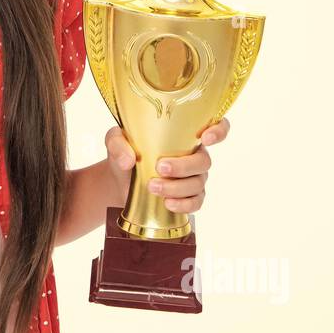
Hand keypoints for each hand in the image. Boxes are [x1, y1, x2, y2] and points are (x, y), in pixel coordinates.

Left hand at [104, 118, 230, 214]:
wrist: (118, 179)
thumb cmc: (124, 152)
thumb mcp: (114, 141)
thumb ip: (118, 143)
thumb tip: (129, 161)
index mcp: (183, 134)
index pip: (215, 127)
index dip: (218, 131)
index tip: (205, 137)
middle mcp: (193, 155)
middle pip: (204, 161)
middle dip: (183, 167)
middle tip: (159, 168)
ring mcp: (193, 178)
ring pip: (198, 183)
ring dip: (177, 187)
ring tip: (152, 187)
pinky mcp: (187, 197)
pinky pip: (196, 203)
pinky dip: (183, 204)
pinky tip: (167, 204)